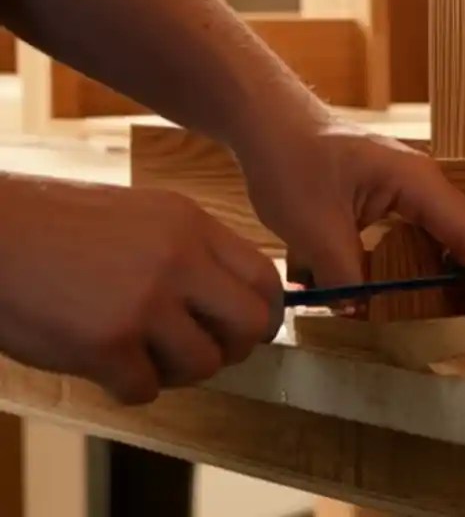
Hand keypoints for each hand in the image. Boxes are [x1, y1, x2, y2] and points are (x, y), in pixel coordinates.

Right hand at [0, 175, 282, 404]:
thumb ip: (193, 252)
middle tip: (198, 351)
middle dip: (232, 349)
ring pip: (204, 364)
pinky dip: (128, 387)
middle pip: (251, 325)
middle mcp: (178, 260)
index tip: (248, 332)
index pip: (264, 278)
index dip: (264, 314)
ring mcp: (144, 302)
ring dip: (177, 372)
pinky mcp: (106, 343)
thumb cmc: (57, 229)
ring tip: (142, 355)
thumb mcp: (143, 216)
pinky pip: (146, 390)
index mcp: (191, 225)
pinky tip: (103, 364)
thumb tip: (237, 303)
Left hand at [232, 119, 464, 302]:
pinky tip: (449, 292)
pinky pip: (432, 239)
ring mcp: (414, 192)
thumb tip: (362, 311)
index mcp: (418, 184)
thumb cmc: (292, 159)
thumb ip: (343, 274)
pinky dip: (445, 266)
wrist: (272, 123)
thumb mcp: (311, 225)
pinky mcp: (397, 202)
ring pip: (457, 239)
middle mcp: (426, 186)